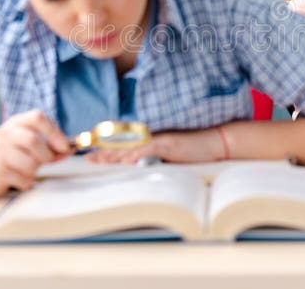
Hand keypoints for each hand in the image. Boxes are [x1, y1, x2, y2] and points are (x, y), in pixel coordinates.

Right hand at [0, 109, 69, 195]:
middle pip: (33, 141)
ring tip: (29, 169)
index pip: (36, 118)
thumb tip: (69, 149)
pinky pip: (23, 179)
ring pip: (29, 163)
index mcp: (17, 123)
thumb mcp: (30, 142)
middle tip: (47, 161)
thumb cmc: (14, 153)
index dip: (54, 132)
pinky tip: (19, 178)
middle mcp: (6, 134)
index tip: (64, 146)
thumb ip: (51, 145)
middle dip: (46, 155)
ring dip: (35, 170)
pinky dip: (27, 182)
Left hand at [84, 127, 225, 163]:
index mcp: (153, 139)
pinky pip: (149, 148)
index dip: (110, 150)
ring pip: (132, 146)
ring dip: (115, 154)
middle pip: (124, 144)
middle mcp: (153, 136)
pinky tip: (125, 160)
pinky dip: (136, 154)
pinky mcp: (169, 143)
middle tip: (88, 159)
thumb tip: (140, 168)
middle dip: (105, 152)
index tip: (94, 156)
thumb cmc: (196, 150)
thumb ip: (157, 158)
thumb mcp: (173, 156)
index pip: (127, 144)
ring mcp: (160, 139)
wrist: (216, 141)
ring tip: (98, 160)